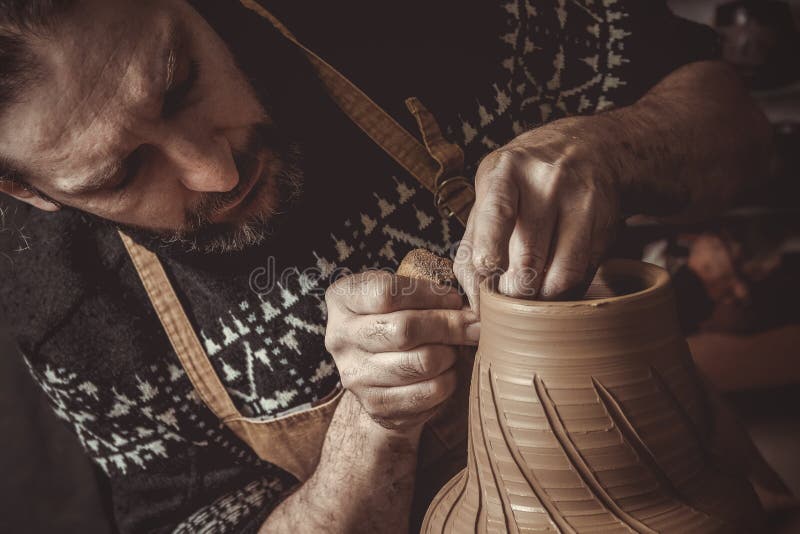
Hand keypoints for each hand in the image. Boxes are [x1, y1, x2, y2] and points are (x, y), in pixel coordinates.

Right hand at [324, 271, 478, 430]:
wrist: (377, 374)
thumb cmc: (396, 321)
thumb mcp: (400, 297)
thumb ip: (427, 292)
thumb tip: (476, 306)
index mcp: (342, 299)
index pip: (387, 293)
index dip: (429, 295)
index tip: (454, 299)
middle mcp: (340, 337)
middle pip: (404, 329)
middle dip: (449, 325)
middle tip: (473, 325)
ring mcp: (355, 375)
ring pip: (421, 362)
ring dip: (449, 354)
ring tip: (454, 348)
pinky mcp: (375, 405)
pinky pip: (428, 392)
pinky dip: (448, 380)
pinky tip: (447, 371)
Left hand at [454, 116, 621, 306]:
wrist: (585, 147)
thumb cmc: (522, 182)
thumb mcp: (490, 193)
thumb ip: (473, 243)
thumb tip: (475, 300)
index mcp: (506, 172)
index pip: (496, 216)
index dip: (488, 255)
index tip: (485, 276)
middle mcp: (547, 183)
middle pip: (529, 258)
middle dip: (513, 292)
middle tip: (505, 300)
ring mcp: (582, 203)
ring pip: (562, 274)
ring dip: (542, 299)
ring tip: (529, 299)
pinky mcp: (607, 225)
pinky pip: (585, 274)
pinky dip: (565, 292)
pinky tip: (553, 286)